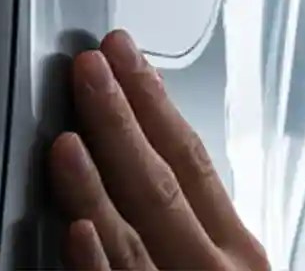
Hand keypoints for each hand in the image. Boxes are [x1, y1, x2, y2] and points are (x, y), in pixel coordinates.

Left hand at [50, 30, 268, 269]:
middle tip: (90, 69)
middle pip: (161, 187)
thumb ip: (194, 212)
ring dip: (95, 186)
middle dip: (121, 121)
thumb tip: (149, 130)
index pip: (192, 159)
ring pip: (130, 240)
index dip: (154, 102)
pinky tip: (76, 232)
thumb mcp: (230, 262)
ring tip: (66, 139)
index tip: (123, 55)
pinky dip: (94, 265)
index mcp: (237, 249)